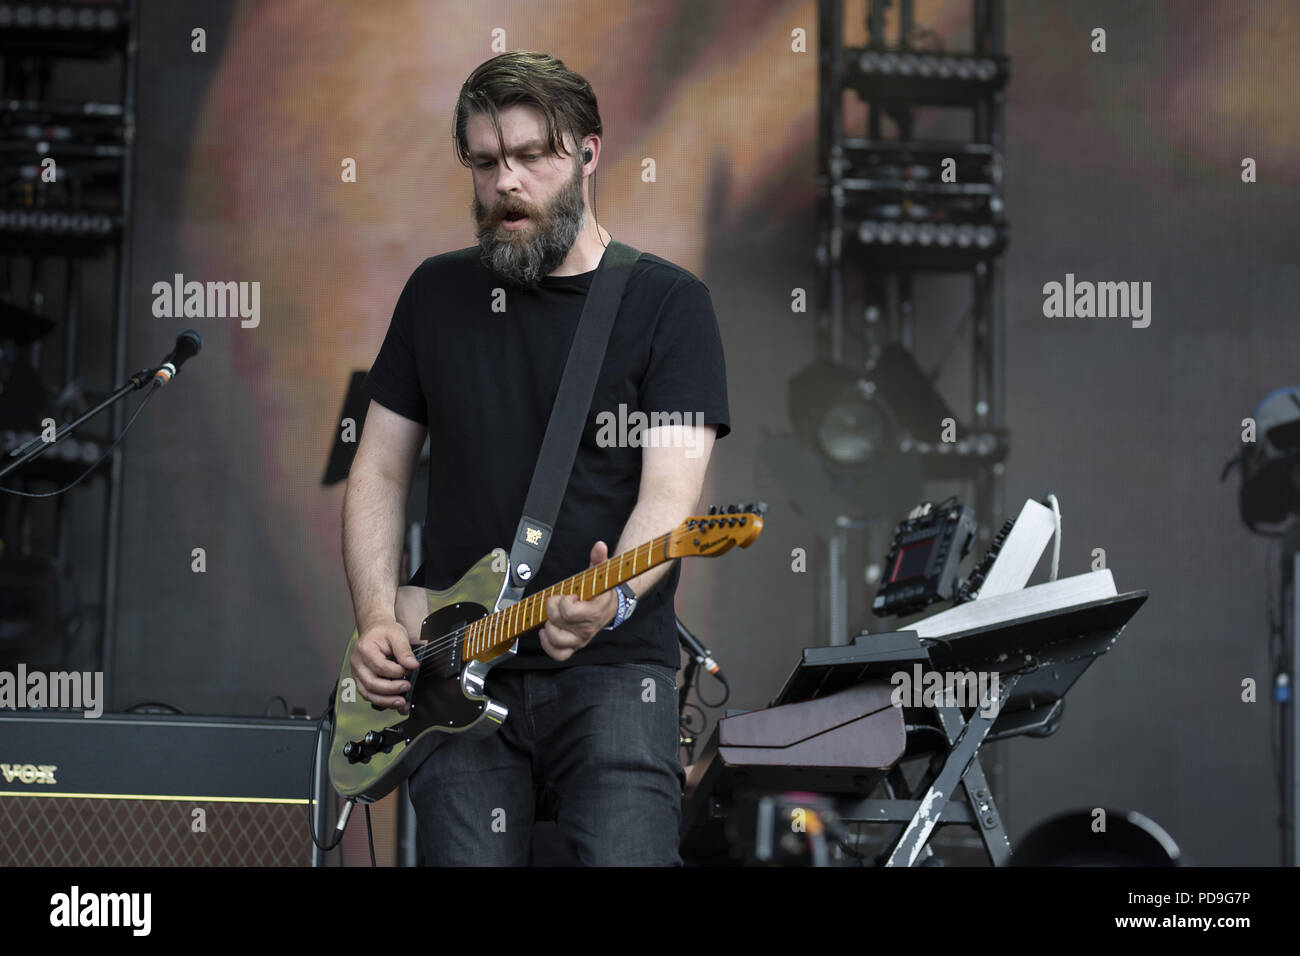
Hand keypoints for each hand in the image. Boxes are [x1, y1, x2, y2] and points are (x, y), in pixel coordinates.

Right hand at [350, 618, 419, 712]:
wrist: (375, 631)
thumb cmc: (384, 632)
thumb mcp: (398, 634)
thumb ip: (405, 650)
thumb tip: (412, 665)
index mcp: (365, 649)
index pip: (379, 666)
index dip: (395, 672)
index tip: (408, 670)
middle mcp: (357, 663)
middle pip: (371, 683)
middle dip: (391, 689)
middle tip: (407, 687)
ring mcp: (357, 674)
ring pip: (368, 693)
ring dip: (386, 701)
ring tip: (401, 702)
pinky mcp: (360, 681)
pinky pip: (368, 695)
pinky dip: (382, 701)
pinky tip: (394, 703)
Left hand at [540, 540, 619, 661]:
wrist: (611, 606)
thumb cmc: (602, 590)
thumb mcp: (601, 573)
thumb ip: (599, 560)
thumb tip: (599, 546)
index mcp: (595, 611)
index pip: (569, 612)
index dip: (563, 601)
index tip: (570, 594)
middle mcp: (587, 629)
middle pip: (557, 622)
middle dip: (553, 607)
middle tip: (560, 600)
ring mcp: (580, 639)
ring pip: (557, 640)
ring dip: (549, 625)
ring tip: (554, 615)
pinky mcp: (574, 646)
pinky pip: (559, 654)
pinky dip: (548, 646)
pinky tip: (546, 631)